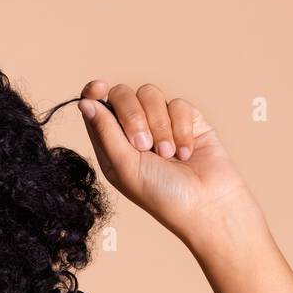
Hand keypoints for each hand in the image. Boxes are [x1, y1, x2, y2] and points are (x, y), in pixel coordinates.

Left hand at [77, 80, 264, 248]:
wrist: (207, 203)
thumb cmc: (162, 195)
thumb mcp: (125, 167)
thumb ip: (105, 132)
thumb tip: (85, 102)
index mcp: (112, 145)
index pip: (96, 108)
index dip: (94, 93)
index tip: (98, 89)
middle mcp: (133, 131)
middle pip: (122, 95)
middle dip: (132, 116)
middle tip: (143, 145)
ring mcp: (160, 123)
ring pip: (150, 94)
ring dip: (159, 126)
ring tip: (168, 155)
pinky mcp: (187, 119)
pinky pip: (177, 104)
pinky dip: (181, 129)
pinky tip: (186, 153)